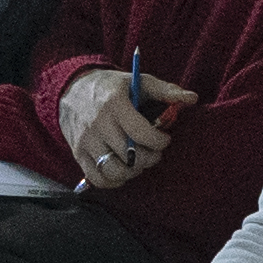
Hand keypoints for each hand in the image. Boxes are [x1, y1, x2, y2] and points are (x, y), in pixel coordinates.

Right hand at [58, 67, 198, 190]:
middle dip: (149, 158)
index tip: (164, 139)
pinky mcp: (78, 153)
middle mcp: (98, 123)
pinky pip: (97, 178)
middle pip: (130, 155)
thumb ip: (165, 90)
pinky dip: (114, 181)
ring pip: (114, 170)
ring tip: (138, 162)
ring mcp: (86, 140)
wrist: (71, 88)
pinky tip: (123, 171)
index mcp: (114, 104)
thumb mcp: (137, 81)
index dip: (159, 142)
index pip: (141, 133)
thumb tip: (192, 99)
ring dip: (133, 171)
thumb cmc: (111, 87)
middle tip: (154, 152)